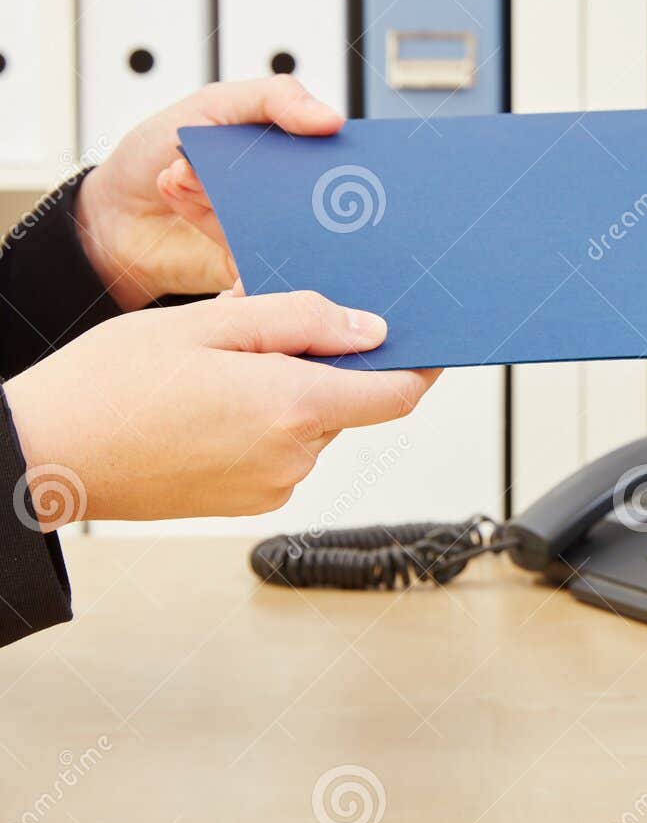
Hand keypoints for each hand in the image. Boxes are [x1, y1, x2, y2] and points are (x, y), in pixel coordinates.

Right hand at [3, 292, 438, 528]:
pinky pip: (281, 450)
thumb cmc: (110, 386)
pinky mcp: (248, 501)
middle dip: (323, 363)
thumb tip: (371, 330)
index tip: (428, 343)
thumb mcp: (207, 322)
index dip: (420, 365)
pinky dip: (263, 421)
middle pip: (347, 401)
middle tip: (261, 333)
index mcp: (294, 407)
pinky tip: (207, 404)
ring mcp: (272, 486)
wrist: (43, 455)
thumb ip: (299, 320)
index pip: (396, 393)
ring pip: (311, 423)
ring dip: (286, 392)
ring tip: (216, 369)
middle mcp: (295, 457)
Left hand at [74, 76, 343, 309]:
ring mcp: (269, 230)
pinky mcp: (252, 264)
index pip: (334, 152)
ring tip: (188, 180)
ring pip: (290, 227)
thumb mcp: (214, 104)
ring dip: (234, 202)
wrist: (110, 215)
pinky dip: (236, 242)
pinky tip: (194, 213)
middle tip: (257, 173)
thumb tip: (331, 119)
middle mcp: (284, 192)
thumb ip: (273, 99)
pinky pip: (267, 263)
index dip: (342, 153)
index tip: (332, 151)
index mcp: (285, 149)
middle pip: (322, 196)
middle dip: (294, 185)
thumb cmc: (155, 154)